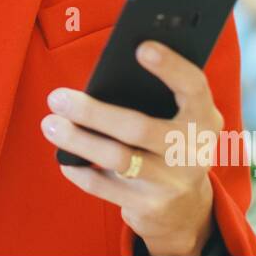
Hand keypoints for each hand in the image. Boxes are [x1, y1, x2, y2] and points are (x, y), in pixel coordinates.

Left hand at [42, 40, 219, 255]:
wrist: (186, 207)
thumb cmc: (169, 143)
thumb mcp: (178, 119)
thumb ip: (156, 96)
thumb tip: (104, 77)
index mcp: (204, 118)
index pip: (194, 87)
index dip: (171, 66)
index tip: (141, 47)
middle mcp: (193, 151)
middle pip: (138, 127)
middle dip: (92, 112)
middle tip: (57, 98)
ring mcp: (172, 182)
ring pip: (117, 159)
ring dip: (78, 140)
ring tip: (50, 124)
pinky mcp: (149, 206)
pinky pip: (105, 187)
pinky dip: (80, 171)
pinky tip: (64, 159)